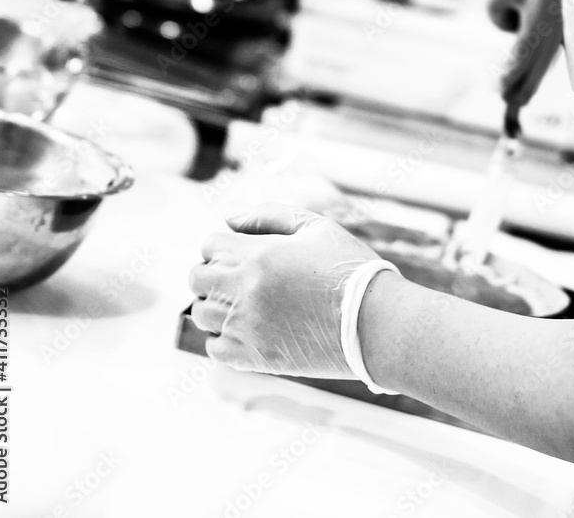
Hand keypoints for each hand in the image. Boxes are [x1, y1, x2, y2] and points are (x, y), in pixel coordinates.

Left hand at [188, 203, 382, 378]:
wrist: (377, 322)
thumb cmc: (351, 269)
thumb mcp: (317, 227)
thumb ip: (269, 216)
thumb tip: (228, 219)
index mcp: (257, 254)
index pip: (210, 244)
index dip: (226, 245)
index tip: (246, 254)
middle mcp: (243, 290)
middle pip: (196, 278)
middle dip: (214, 273)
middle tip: (243, 279)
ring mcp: (245, 326)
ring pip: (201, 314)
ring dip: (218, 305)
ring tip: (249, 305)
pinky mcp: (253, 358)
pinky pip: (214, 348)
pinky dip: (225, 338)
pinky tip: (251, 330)